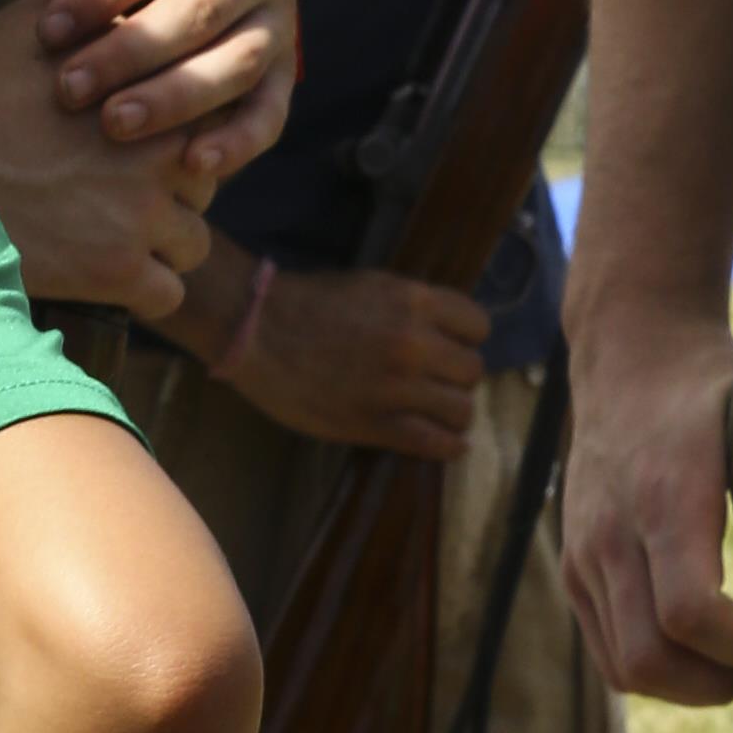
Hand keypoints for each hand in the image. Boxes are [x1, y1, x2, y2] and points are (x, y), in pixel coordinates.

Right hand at [0, 9, 217, 317]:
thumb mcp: (38, 23)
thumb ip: (99, 20)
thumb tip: (124, 20)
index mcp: (153, 94)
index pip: (209, 120)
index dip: (180, 132)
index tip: (145, 143)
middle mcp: (162, 156)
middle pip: (206, 184)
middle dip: (173, 188)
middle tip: (122, 189)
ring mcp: (141, 217)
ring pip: (193, 244)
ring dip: (163, 242)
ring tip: (115, 235)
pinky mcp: (114, 272)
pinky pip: (167, 294)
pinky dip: (145, 288)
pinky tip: (111, 274)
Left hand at [37, 0, 299, 174]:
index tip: (50, 29)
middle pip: (200, 12)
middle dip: (128, 55)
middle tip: (69, 89)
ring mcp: (285, 12)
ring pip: (237, 64)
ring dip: (175, 100)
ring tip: (113, 124)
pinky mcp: (287, 63)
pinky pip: (272, 109)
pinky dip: (238, 141)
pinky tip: (193, 164)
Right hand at [219, 260, 489, 460]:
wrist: (254, 330)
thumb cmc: (306, 303)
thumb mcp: (369, 286)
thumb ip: (410, 307)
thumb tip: (443, 332)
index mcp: (413, 301)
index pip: (477, 325)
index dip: (465, 338)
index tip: (449, 346)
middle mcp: (414, 342)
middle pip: (471, 370)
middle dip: (455, 376)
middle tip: (434, 381)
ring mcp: (397, 386)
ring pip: (461, 409)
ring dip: (450, 411)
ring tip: (434, 413)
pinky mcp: (377, 423)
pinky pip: (435, 443)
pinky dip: (447, 446)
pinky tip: (444, 443)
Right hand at [563, 297, 732, 704]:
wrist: (629, 355)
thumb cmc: (712, 391)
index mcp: (665, 497)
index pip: (689, 614)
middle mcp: (611, 533)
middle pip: (650, 661)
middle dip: (719, 682)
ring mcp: (584, 554)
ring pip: (625, 669)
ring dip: (688, 683)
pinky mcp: (573, 565)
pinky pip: (608, 652)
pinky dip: (657, 665)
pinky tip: (699, 636)